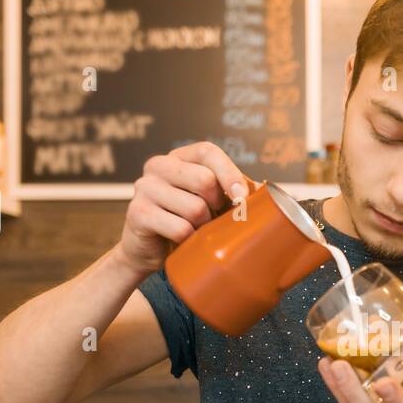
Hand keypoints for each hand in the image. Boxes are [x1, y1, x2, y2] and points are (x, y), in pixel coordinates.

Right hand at [116, 142, 258, 275]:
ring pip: (195, 208)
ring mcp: (144, 188)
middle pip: (204, 179)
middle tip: (211, 219)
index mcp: (177, 158)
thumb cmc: (185, 222)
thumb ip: (230, 190)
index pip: (207, 151)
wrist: (149, 251)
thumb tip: (264, 191)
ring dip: (202, 227)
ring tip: (195, 230)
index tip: (242, 198)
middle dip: (216, 206)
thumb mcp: (209, 201)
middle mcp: (157, 166)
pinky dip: (188, 240)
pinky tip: (182, 240)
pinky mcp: (138, 213)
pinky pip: (180, 228)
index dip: (229, 172)